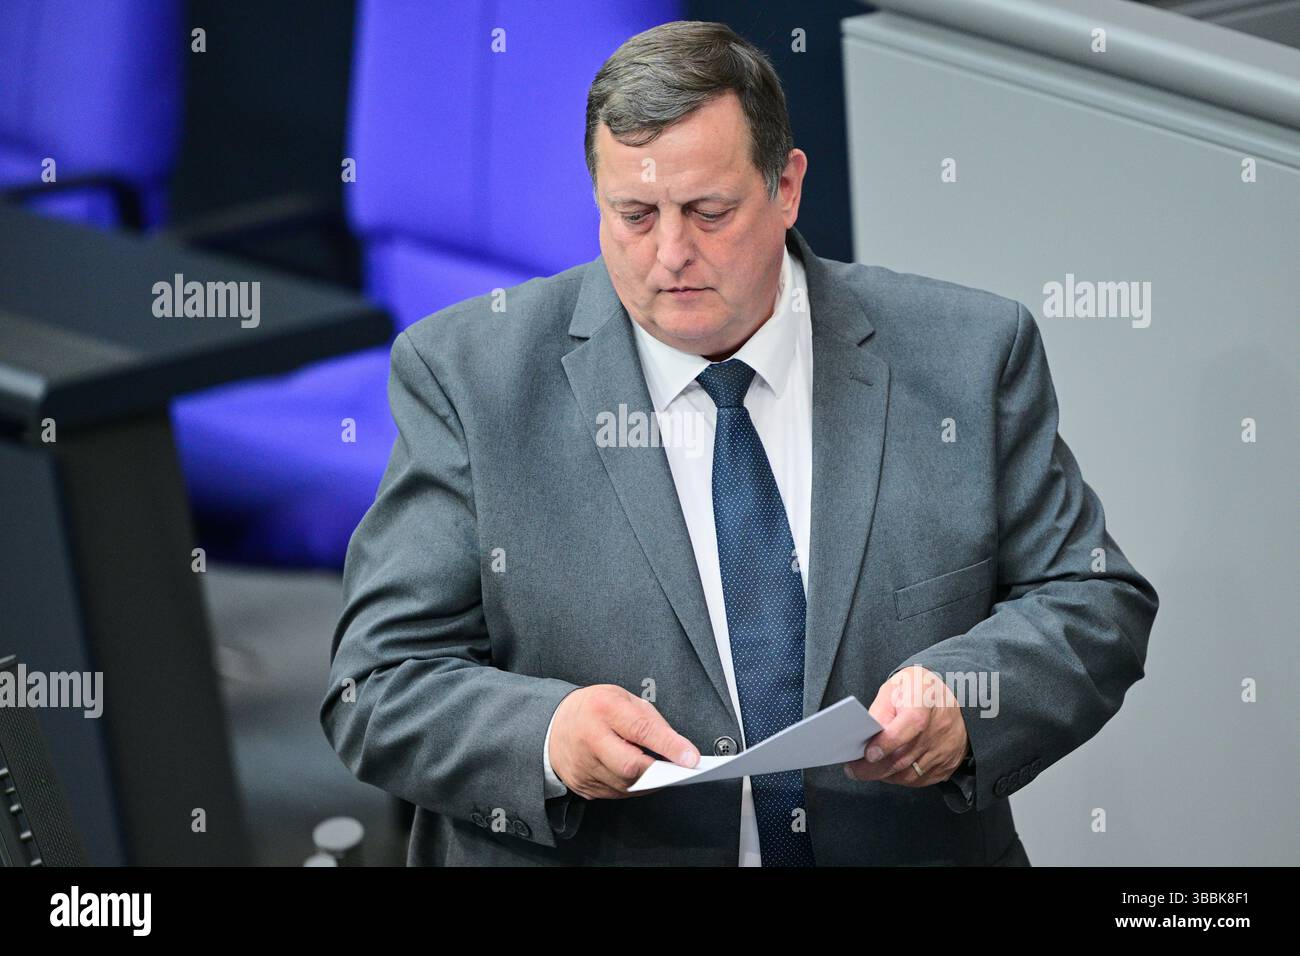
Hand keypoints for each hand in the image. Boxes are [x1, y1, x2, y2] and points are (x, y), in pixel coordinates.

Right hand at [549, 685, 699, 798]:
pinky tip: (640, 778)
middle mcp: (590, 738)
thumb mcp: (623, 698)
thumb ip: (650, 721)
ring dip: (649, 782)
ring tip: (661, 772)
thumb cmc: (594, 709)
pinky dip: (633, 788)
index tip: (690, 758)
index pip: (641, 729)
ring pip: (625, 785)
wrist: (553, 725)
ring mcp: (583, 765)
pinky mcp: (581, 784)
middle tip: (677, 770)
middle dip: (657, 771)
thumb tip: (678, 747)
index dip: (669, 746)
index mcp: (603, 708)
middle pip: (630, 766)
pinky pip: (615, 794)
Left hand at [844, 665, 968, 786]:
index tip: (867, 754)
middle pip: (903, 758)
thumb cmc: (920, 690)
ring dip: (886, 775)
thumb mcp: (896, 686)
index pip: (906, 728)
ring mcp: (945, 750)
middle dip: (873, 768)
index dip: (886, 743)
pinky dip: (902, 779)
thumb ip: (880, 711)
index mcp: (922, 705)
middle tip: (854, 770)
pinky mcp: (948, 764)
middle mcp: (937, 731)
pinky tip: (890, 771)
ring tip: (869, 770)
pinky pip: (921, 779)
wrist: (957, 697)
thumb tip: (865, 736)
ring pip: (910, 774)